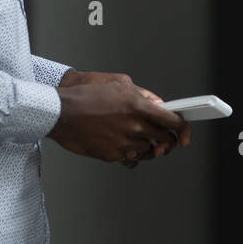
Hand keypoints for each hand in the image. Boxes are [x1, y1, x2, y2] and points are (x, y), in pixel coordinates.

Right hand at [50, 70, 189, 166]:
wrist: (58, 112)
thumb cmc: (85, 93)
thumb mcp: (118, 82)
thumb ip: (142, 94)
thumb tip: (157, 103)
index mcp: (138, 106)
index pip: (172, 121)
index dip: (182, 128)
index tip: (183, 132)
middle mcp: (134, 127)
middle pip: (165, 140)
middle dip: (167, 140)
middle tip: (164, 139)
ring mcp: (123, 143)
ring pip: (149, 152)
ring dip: (149, 148)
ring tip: (140, 140)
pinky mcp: (111, 156)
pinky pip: (131, 161)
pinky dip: (132, 156)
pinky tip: (126, 148)